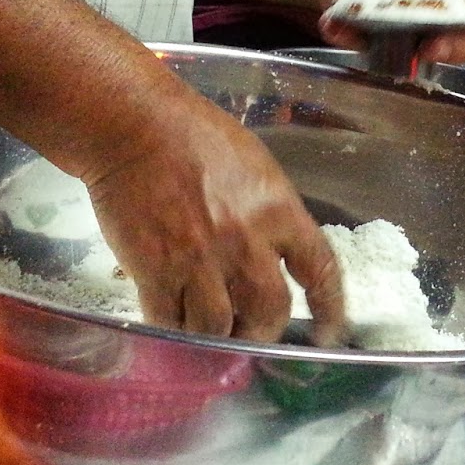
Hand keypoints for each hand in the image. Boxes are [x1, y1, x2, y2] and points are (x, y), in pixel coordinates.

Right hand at [82, 85, 344, 344]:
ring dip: (217, 338)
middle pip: (270, 310)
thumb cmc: (194, 134)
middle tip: (251, 331)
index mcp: (278, 210)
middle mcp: (246, 241)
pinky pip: (171, 322)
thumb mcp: (255, 166)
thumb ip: (270, 213)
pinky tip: (173, 320)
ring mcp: (200, 260)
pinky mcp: (156, 272)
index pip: (319, 269)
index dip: (329, 308)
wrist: (135, 126)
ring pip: (219, 328)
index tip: (329, 331)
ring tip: (210, 332)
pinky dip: (174, 329)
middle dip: (263, 330)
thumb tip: (276, 252)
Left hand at [319, 0, 464, 60]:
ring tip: (398, 45)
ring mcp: (409, 33)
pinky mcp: (373, 42)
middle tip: (436, 46)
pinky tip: (341, 27)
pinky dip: (355, 41)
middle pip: (463, 42)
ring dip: (412, 55)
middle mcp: (442, 17)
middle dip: (455, 48)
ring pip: (423, 57)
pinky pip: (368, 52)